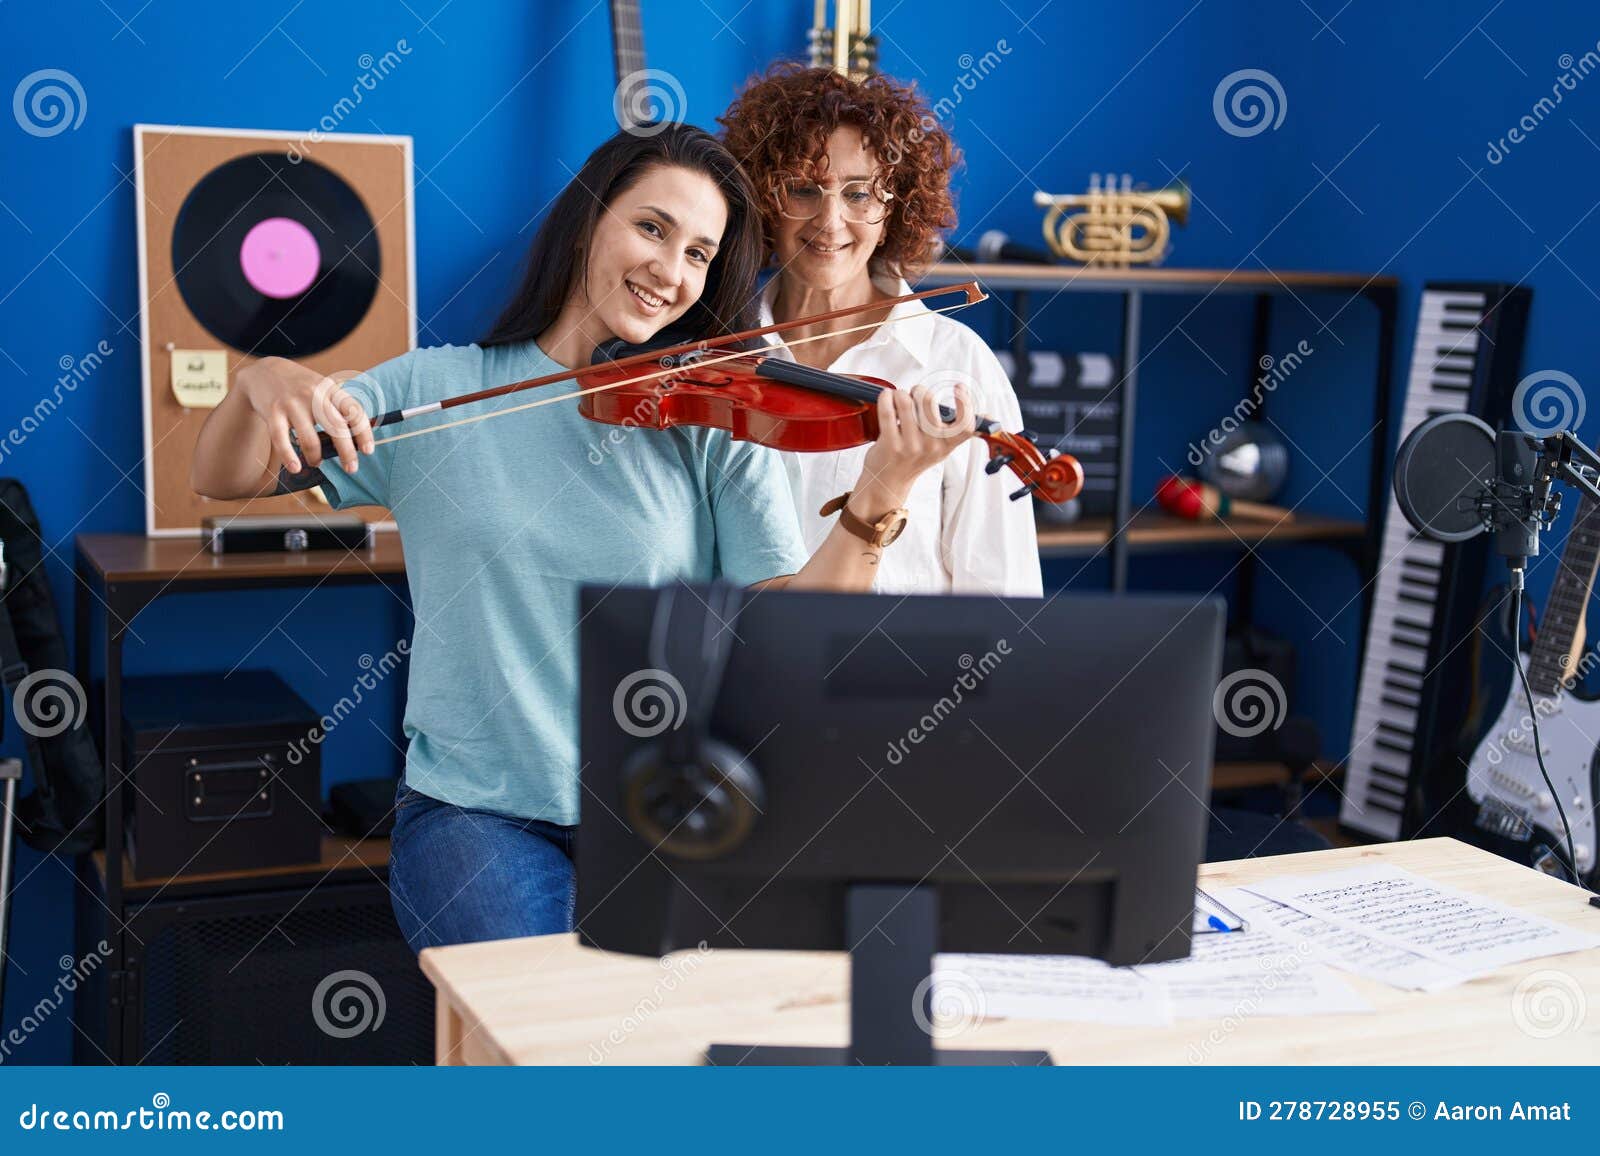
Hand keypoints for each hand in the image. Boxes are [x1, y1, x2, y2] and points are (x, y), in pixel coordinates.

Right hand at [239, 357, 374, 474]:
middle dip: (347, 452)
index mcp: (331, 389)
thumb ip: (339, 409)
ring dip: (316, 457)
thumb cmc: (302, 387)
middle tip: (351, 468)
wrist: (266, 372)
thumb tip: (359, 438)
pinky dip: (289, 457)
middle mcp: (314, 395)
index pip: (353, 411)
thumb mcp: (324, 389)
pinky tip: (295, 468)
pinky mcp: (273, 412)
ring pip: (310, 439)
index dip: (363, 432)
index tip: (368, 451)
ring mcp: (292, 403)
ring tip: (317, 462)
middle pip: (336, 427)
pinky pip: (281, 439)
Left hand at [854, 381, 975, 511]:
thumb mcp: (942, 448)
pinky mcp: (890, 445)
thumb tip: (988, 417)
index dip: (965, 403)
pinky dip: (886, 398)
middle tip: (915, 393)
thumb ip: (960, 431)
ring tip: (899, 396)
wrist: (889, 481)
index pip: (966, 425)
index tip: (959, 388)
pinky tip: (887, 397)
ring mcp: (910, 446)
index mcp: (947, 445)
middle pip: (930, 403)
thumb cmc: (915, 458)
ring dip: (901, 393)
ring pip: (907, 403)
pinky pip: (888, 411)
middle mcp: (931, 446)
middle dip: (920, 391)